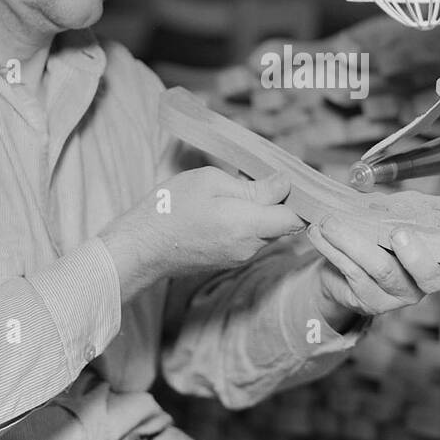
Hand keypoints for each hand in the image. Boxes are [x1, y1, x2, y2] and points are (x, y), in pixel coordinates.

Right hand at [100, 167, 303, 300]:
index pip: (296, 218)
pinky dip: (247, 223)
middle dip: (278, 202)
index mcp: (248, 225)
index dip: (298, 198)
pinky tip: (226, 208)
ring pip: (267, 232)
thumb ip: (253, 187)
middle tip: (260, 177)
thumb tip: (284, 184)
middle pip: (283, 225)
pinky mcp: (228, 261)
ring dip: (261, 212)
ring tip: (237, 190)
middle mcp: (249, 247)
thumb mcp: (210, 182)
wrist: (141, 247)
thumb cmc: (170, 208)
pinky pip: (250, 240)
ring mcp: (239, 258)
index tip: (287, 180)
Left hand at [305, 216, 439, 329]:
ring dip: (354, 242)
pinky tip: (318, 233)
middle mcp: (425, 282)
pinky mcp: (369, 302)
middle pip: (429, 276)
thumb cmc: (379, 226)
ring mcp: (398, 296)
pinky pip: (352, 273)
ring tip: (331, 222)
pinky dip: (333, 249)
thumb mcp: (407, 209)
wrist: (339, 252)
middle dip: (415, 254)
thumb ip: (432, 208)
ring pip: (381, 270)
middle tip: (398, 232)